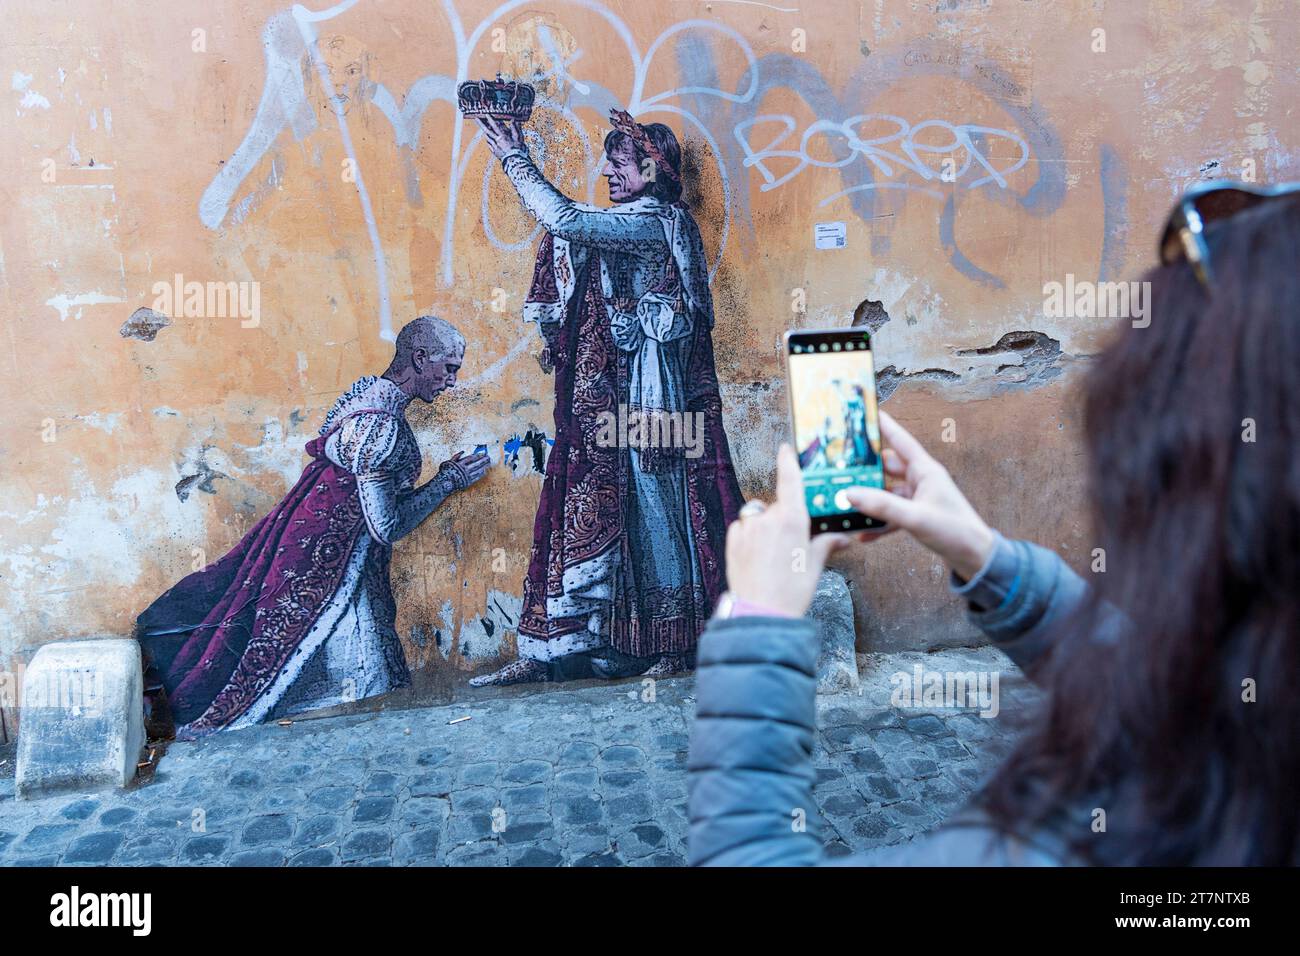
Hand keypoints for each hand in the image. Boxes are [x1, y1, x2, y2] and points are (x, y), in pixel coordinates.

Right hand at [437, 450, 490, 490]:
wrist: (444, 484)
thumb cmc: (445, 472)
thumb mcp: (448, 462)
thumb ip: (456, 456)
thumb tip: (462, 451)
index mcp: (459, 464)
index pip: (470, 458)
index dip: (477, 455)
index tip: (482, 453)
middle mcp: (464, 470)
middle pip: (476, 464)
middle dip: (483, 460)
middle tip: (488, 457)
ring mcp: (466, 476)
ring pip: (477, 470)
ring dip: (484, 466)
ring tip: (488, 463)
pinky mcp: (468, 482)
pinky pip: (476, 477)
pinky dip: (480, 474)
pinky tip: (484, 471)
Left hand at [477, 116, 525, 159]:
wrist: (515, 161)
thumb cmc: (517, 150)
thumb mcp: (518, 138)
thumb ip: (515, 128)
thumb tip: (513, 120)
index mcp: (503, 136)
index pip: (495, 125)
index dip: (490, 119)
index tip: (486, 114)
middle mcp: (497, 140)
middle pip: (487, 130)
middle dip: (481, 124)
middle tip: (476, 118)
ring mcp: (495, 146)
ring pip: (487, 137)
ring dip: (485, 132)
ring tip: (483, 128)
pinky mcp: (494, 152)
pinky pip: (489, 144)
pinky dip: (488, 140)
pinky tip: (488, 139)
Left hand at [724, 444, 850, 617]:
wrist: (761, 612)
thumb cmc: (791, 591)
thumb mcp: (814, 566)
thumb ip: (825, 545)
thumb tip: (842, 538)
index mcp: (791, 519)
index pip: (789, 480)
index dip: (788, 461)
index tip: (785, 449)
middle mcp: (767, 518)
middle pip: (778, 506)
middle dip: (785, 519)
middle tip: (793, 543)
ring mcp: (747, 528)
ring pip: (759, 517)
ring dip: (766, 527)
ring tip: (774, 554)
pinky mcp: (732, 540)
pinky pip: (743, 528)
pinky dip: (751, 535)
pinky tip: (759, 555)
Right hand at [844, 411, 994, 580]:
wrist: (974, 557)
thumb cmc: (955, 531)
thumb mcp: (915, 517)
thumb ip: (882, 506)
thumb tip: (850, 494)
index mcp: (925, 471)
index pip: (900, 440)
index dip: (883, 426)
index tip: (866, 413)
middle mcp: (920, 480)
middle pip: (887, 467)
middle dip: (865, 468)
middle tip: (841, 466)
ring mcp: (917, 498)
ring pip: (886, 492)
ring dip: (868, 499)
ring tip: (846, 501)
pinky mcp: (915, 515)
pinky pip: (890, 513)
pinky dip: (877, 521)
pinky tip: (862, 532)